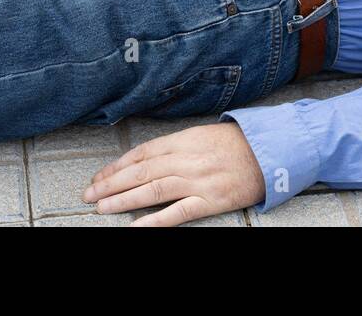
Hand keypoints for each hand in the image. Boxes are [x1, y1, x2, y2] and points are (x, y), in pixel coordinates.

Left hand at [83, 122, 264, 225]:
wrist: (271, 152)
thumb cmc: (238, 143)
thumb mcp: (204, 134)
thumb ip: (176, 145)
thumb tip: (147, 158)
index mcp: (184, 140)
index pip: (141, 154)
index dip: (117, 166)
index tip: (99, 177)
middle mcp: (187, 159)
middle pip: (140, 172)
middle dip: (111, 184)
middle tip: (89, 195)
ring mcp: (197, 181)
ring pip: (152, 191)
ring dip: (124, 200)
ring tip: (103, 208)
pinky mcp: (209, 200)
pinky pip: (176, 213)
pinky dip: (153, 221)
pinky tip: (135, 227)